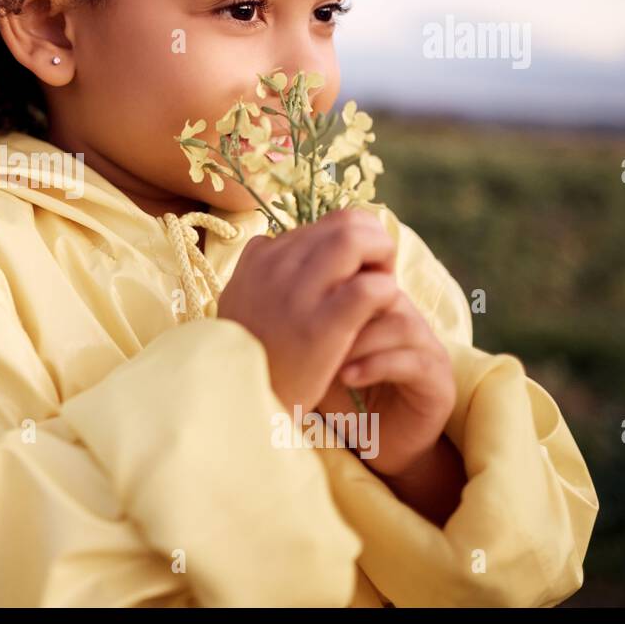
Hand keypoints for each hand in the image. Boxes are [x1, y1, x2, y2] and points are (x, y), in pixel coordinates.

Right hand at [217, 208, 399, 414]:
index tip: (352, 272)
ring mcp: (299, 292)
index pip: (324, 224)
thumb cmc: (248, 355)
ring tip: (382, 292)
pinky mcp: (323, 325)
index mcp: (260, 255)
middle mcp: (277, 264)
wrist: (238, 401)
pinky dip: (386, 293)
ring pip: (359, 239)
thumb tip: (273, 242)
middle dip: (374, 243)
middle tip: (378, 277)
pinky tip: (381, 313)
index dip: (350, 242)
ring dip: (382, 260)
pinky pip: (372, 287)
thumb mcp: (239, 301)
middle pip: (347, 222)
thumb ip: (260, 271)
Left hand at [315, 289, 455, 477]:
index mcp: (379, 306)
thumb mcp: (317, 355)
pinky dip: (376, 365)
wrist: (373, 444)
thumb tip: (272, 289)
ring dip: (360, 340)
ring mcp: (427, 348)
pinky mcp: (439, 380)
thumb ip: (306, 322)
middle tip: (313, 327)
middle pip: (384, 292)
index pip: (363, 274)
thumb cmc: (338, 394)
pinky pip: (412, 361)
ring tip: (329, 359)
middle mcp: (408, 319)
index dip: (337, 284)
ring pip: (400, 324)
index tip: (302, 304)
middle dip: (347, 308)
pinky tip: (347, 376)